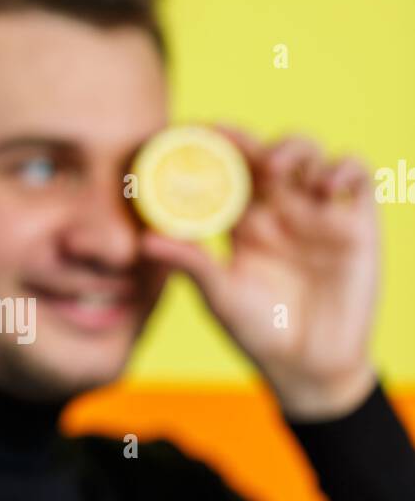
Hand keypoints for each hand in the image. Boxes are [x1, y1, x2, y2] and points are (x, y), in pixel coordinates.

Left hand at [139, 126, 378, 419]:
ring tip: (276, 168)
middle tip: (230, 140)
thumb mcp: (220, 297)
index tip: (190, 131)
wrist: (308, 369)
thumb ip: (190, 264)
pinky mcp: (355, 223)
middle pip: (266, 152)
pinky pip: (356, 177)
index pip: (227, 169)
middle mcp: (279, 209)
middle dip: (249, 139)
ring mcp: (317, 213)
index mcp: (242, 221)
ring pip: (310, 156)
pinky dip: (343, 168)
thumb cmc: (258, 333)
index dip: (212, 146)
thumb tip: (144, 241)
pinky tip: (324, 187)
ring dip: (294, 149)